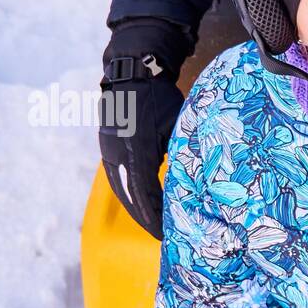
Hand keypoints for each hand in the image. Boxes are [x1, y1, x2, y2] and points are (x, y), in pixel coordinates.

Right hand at [99, 20, 189, 238]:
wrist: (131, 70)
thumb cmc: (159, 96)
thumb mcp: (177, 124)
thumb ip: (183, 152)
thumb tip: (201, 179)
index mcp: (136, 149)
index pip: (145, 192)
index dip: (156, 216)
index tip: (167, 233)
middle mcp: (116, 153)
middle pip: (130, 196)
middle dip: (146, 219)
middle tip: (162, 238)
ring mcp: (108, 150)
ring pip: (121, 189)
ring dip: (137, 209)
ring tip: (153, 225)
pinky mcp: (107, 148)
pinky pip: (117, 178)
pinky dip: (130, 194)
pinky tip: (142, 204)